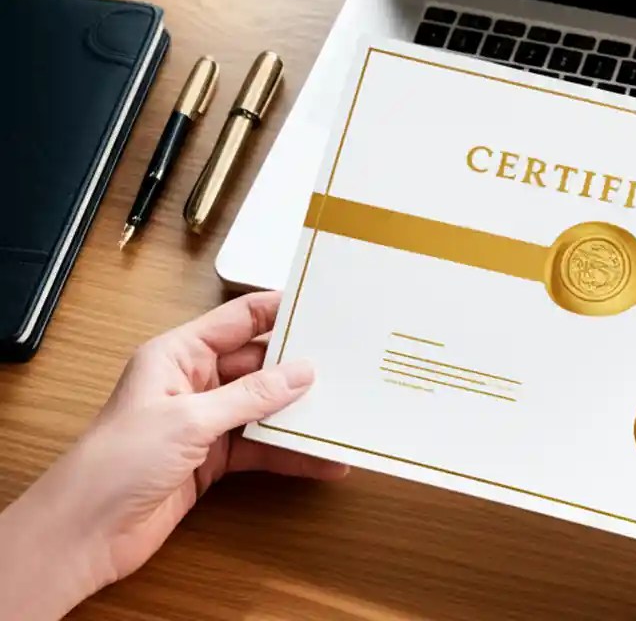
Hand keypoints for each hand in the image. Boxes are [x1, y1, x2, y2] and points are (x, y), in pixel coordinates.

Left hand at [0, 292, 347, 619]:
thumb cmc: (118, 461)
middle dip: (299, 368)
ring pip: (264, 409)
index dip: (278, 311)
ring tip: (344, 412)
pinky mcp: (212, 460)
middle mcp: (192, 383)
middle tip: (346, 365)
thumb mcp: (189, 419)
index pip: (237, 321)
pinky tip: (323, 459)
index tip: (321, 307)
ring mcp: (204, 422)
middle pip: (257, 366)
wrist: (86, 531)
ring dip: (300, 414)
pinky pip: (261, 448)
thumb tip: (301, 372)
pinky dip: (291, 454)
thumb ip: (250, 396)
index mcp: (176, 355)